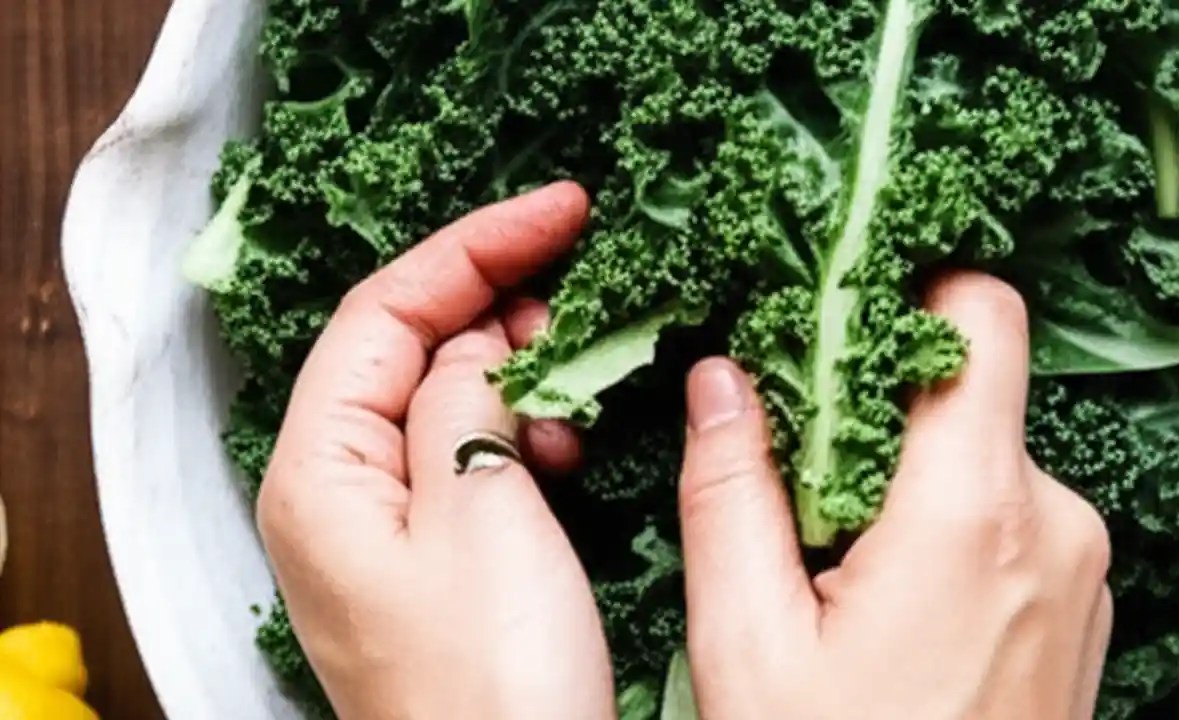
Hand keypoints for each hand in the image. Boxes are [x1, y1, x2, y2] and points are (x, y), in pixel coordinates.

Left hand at [256, 183, 613, 719]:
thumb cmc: (489, 680)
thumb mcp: (482, 508)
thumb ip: (464, 396)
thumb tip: (477, 339)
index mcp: (320, 468)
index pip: (384, 310)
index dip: (474, 246)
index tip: (561, 211)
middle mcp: (335, 490)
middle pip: (404, 347)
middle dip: (492, 300)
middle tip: (580, 280)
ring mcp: (382, 527)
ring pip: (442, 399)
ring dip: (513, 367)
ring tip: (579, 372)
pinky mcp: (432, 558)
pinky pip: (466, 457)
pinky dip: (517, 429)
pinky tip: (562, 445)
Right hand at [678, 272, 1112, 719]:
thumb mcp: (747, 639)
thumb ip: (729, 489)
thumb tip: (724, 379)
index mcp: (971, 511)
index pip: (979, 316)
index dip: (907, 284)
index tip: (829, 307)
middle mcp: (1051, 521)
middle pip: (963, 386)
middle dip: (870, 402)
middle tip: (789, 464)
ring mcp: (1078, 565)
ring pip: (979, 452)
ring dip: (899, 471)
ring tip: (827, 554)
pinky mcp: (1076, 600)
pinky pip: (1007, 513)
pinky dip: (940, 519)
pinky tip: (881, 594)